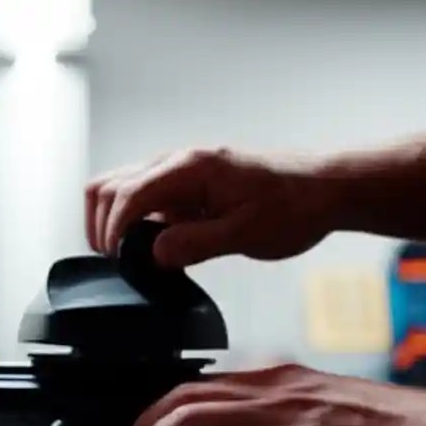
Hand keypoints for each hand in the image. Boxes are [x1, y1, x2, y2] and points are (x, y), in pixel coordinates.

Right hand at [85, 148, 338, 266]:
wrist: (323, 188)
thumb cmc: (294, 205)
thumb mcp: (247, 233)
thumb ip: (196, 243)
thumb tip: (153, 253)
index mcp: (190, 168)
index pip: (127, 194)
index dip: (113, 232)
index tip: (118, 262)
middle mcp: (178, 163)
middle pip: (109, 185)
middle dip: (101, 225)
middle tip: (116, 262)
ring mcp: (179, 172)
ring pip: (120, 187)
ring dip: (112, 220)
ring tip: (125, 255)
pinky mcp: (186, 185)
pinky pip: (144, 197)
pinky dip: (133, 220)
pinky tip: (152, 246)